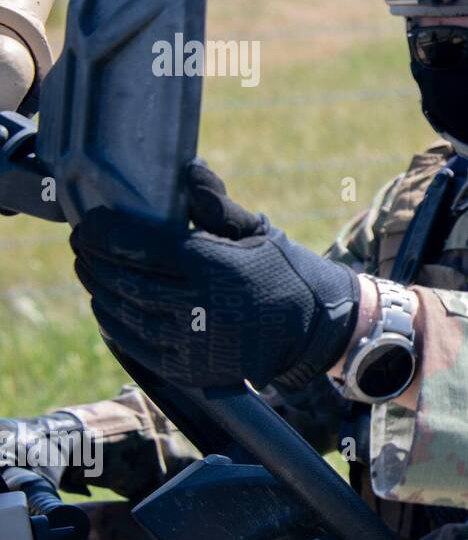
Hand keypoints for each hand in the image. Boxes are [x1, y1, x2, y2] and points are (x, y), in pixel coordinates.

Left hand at [71, 160, 359, 390]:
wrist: (314, 329)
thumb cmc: (283, 271)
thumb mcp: (257, 232)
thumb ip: (217, 206)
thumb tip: (186, 172)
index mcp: (216, 265)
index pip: (142, 245)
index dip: (105, 232)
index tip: (88, 221)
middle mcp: (201, 305)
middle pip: (125, 278)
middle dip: (93, 258)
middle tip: (81, 242)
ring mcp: (194, 341)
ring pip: (125, 312)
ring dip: (99, 288)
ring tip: (90, 270)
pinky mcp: (191, 368)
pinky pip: (136, 344)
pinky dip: (113, 323)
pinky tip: (106, 305)